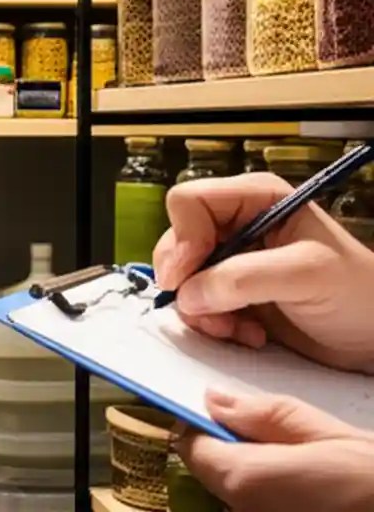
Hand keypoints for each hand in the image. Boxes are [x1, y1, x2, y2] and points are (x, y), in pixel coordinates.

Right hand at [153, 172, 373, 373]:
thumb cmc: (358, 295)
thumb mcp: (305, 275)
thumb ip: (244, 278)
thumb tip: (188, 293)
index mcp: (255, 199)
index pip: (188, 202)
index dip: (182, 237)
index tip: (187, 275)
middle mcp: (237, 224)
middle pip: (176, 242)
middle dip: (188, 281)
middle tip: (210, 310)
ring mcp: (231, 260)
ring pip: (182, 278)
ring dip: (201, 310)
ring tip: (237, 327)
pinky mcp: (230, 293)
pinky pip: (195, 304)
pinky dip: (212, 324)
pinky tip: (247, 333)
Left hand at [176, 389, 373, 511]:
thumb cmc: (372, 476)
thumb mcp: (320, 430)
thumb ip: (261, 415)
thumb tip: (214, 400)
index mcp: (243, 478)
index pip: (192, 447)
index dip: (204, 426)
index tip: (229, 416)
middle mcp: (241, 511)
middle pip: (214, 473)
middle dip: (232, 450)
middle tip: (277, 440)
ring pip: (236, 494)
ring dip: (254, 476)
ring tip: (301, 466)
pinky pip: (257, 508)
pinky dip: (272, 495)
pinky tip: (307, 490)